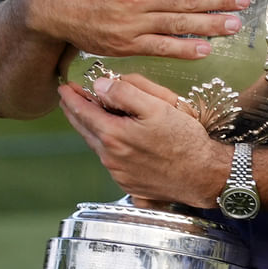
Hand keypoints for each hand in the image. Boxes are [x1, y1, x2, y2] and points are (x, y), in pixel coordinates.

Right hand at [29, 0, 250, 60]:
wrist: (53, 6)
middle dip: (220, 0)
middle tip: (244, 1)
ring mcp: (133, 23)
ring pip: (179, 24)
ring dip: (210, 25)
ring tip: (233, 25)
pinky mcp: (127, 45)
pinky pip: (161, 48)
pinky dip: (185, 50)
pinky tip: (205, 49)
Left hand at [58, 77, 227, 207]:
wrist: (203, 175)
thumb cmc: (185, 140)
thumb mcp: (158, 106)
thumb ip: (125, 92)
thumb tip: (100, 85)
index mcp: (113, 135)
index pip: (82, 111)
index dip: (71, 97)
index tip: (64, 87)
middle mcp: (110, 156)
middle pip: (84, 129)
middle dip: (75, 111)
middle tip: (70, 98)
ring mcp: (118, 172)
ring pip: (97, 144)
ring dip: (92, 127)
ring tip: (94, 113)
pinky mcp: (128, 182)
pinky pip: (110, 158)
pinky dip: (107, 144)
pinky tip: (118, 136)